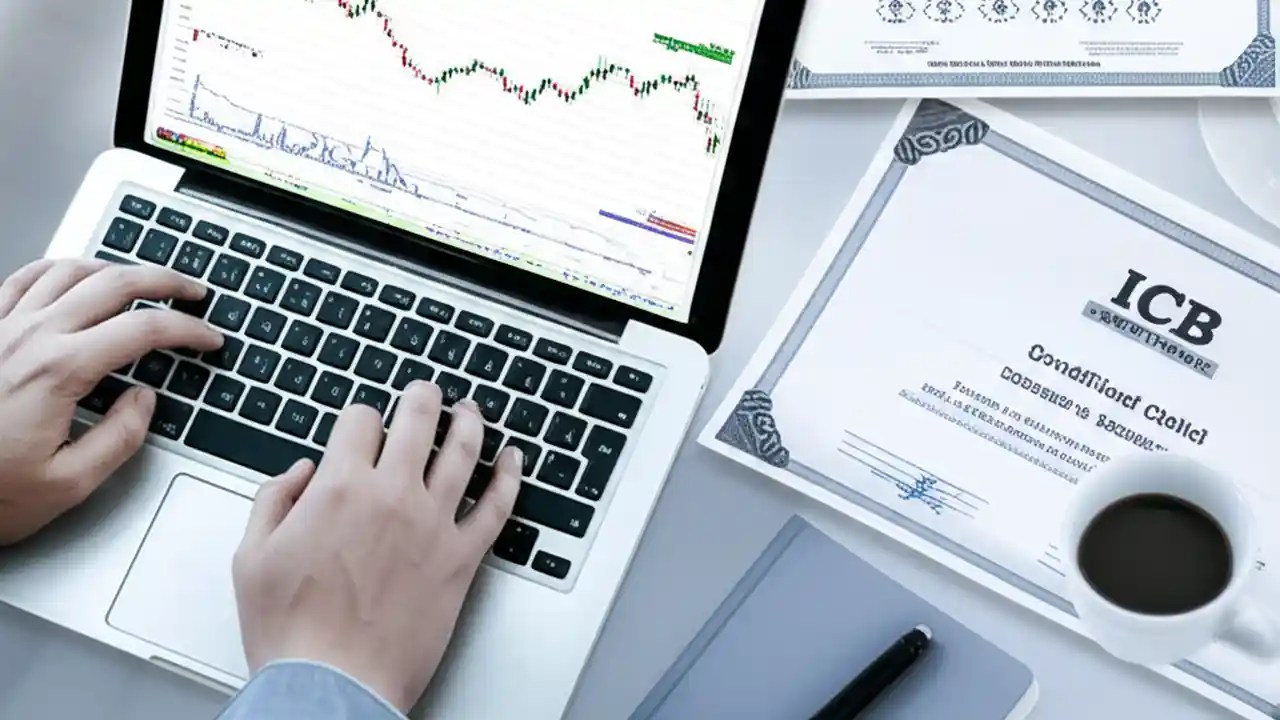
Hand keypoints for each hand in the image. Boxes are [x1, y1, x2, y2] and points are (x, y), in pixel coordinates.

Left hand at [0, 259, 221, 544]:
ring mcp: (0, 327)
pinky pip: (22, 279)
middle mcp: (29, 337)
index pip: (143, 330)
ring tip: (142, 280)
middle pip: (112, 283)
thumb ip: (119, 438)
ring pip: (68, 270)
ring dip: (115, 268)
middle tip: (193, 291)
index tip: (209, 338)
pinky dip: (58, 268)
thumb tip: (143, 401)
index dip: (188, 329)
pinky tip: (73, 276)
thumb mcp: (67, 484)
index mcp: (58, 371)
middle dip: (164, 281)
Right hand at [233, 385, 520, 711]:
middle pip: (419, 419)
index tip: (361, 426)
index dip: (359, 417)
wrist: (331, 685)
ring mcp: (433, 524)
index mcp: (339, 488)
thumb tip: (300, 472)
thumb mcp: (252, 556)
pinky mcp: (461, 559)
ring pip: (463, 451)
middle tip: (425, 394)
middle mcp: (392, 495)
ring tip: (470, 411)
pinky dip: (509, 477)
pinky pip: (496, 507)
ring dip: (469, 422)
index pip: (360, 419)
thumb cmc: (291, 631)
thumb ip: (274, 500)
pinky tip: (513, 459)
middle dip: (421, 398)